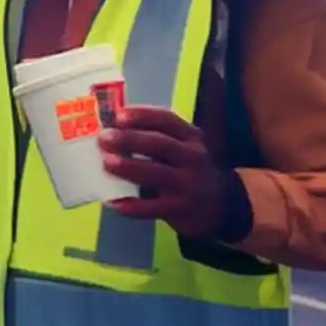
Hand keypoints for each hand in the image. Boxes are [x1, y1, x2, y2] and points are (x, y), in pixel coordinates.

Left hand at [98, 105, 225, 237]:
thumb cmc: (188, 169)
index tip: (118, 116)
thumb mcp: (182, 148)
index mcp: (190, 137)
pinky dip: (133, 206)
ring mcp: (189, 185)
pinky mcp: (182, 210)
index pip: (168, 120)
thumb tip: (111, 129)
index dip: (143, 116)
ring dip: (130, 168)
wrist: (221, 206)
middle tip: (104, 138)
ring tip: (106, 163)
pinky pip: (154, 208)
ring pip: (157, 174)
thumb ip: (154, 137)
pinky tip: (114, 203)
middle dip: (130, 140)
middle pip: (161, 145)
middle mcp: (193, 158)